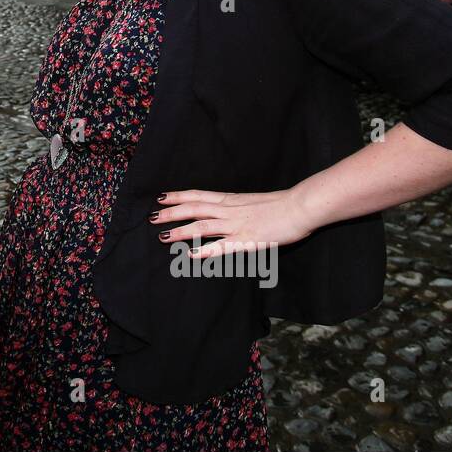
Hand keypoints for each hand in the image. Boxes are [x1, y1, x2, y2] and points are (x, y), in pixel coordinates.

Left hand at [149, 188, 315, 258]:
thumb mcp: (253, 201)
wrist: (299, 207)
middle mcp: (229, 210)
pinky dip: (203, 251)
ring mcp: (236, 225)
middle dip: (171, 213)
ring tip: (162, 236)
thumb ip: (239, 207)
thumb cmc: (281, 204)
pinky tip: (190, 256)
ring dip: (180, 231)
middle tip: (151, 216)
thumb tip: (227, 211)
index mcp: (231, 200)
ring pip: (202, 225)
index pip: (199, 195)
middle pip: (194, 208)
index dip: (178, 196)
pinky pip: (221, 246)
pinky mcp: (246, 240)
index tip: (161, 197)